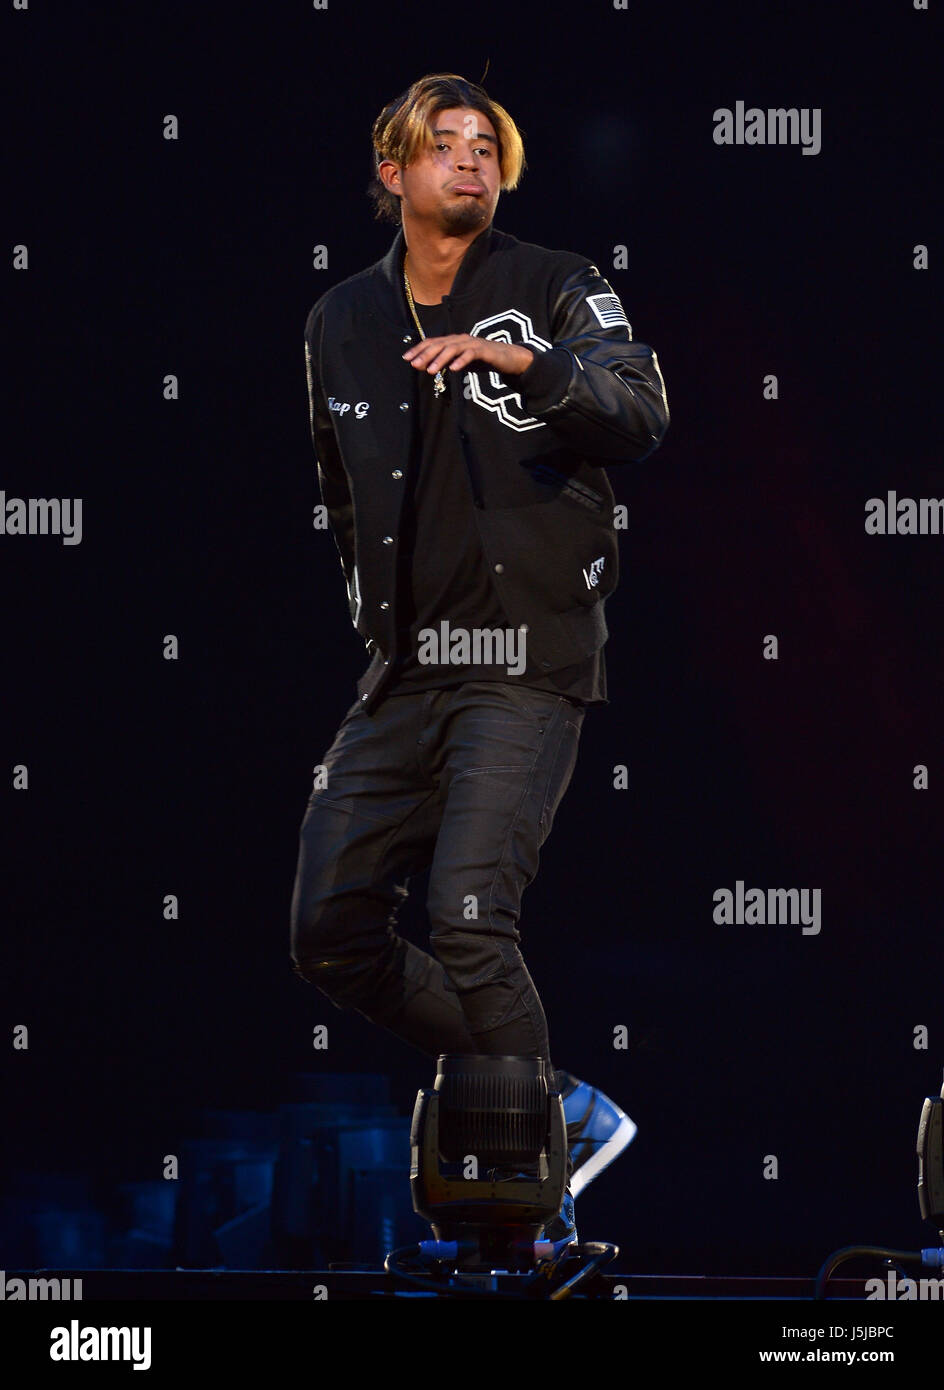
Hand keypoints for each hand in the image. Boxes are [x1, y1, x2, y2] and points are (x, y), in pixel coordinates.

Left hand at [402, 334, 533, 377]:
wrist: (507, 358)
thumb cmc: (482, 360)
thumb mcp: (459, 362)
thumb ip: (444, 362)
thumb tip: (424, 366)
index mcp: (453, 341)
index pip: (432, 343)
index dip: (419, 349)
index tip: (406, 359)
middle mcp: (460, 339)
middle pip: (440, 344)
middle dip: (426, 354)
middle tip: (414, 365)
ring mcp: (472, 343)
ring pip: (453, 348)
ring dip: (440, 359)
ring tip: (431, 371)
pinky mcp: (484, 350)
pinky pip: (470, 354)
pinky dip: (461, 361)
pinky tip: (453, 370)